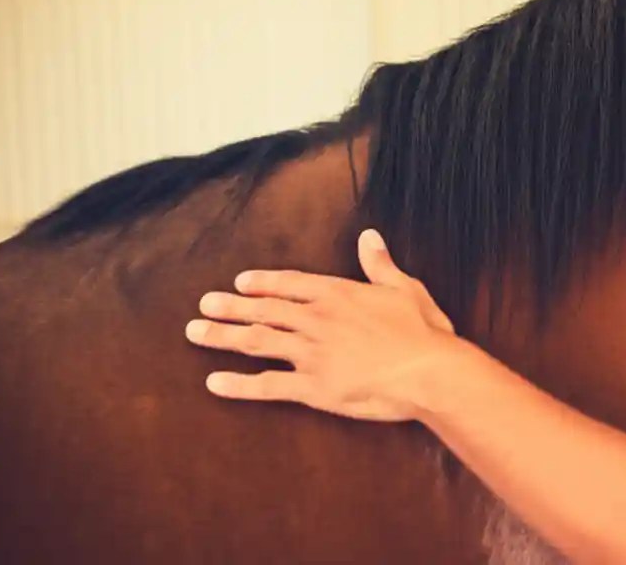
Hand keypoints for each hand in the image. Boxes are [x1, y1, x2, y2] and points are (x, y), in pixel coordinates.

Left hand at [185, 229, 463, 421]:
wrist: (429, 372)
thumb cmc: (423, 332)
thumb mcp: (404, 289)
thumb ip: (380, 265)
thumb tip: (369, 237)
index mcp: (337, 294)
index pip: (289, 284)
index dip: (262, 283)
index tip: (240, 282)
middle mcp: (316, 320)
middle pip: (264, 311)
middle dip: (230, 307)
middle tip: (203, 305)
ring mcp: (311, 354)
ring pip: (257, 342)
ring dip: (223, 336)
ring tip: (195, 332)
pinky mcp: (313, 388)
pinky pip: (267, 386)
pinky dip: (239, 385)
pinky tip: (214, 383)